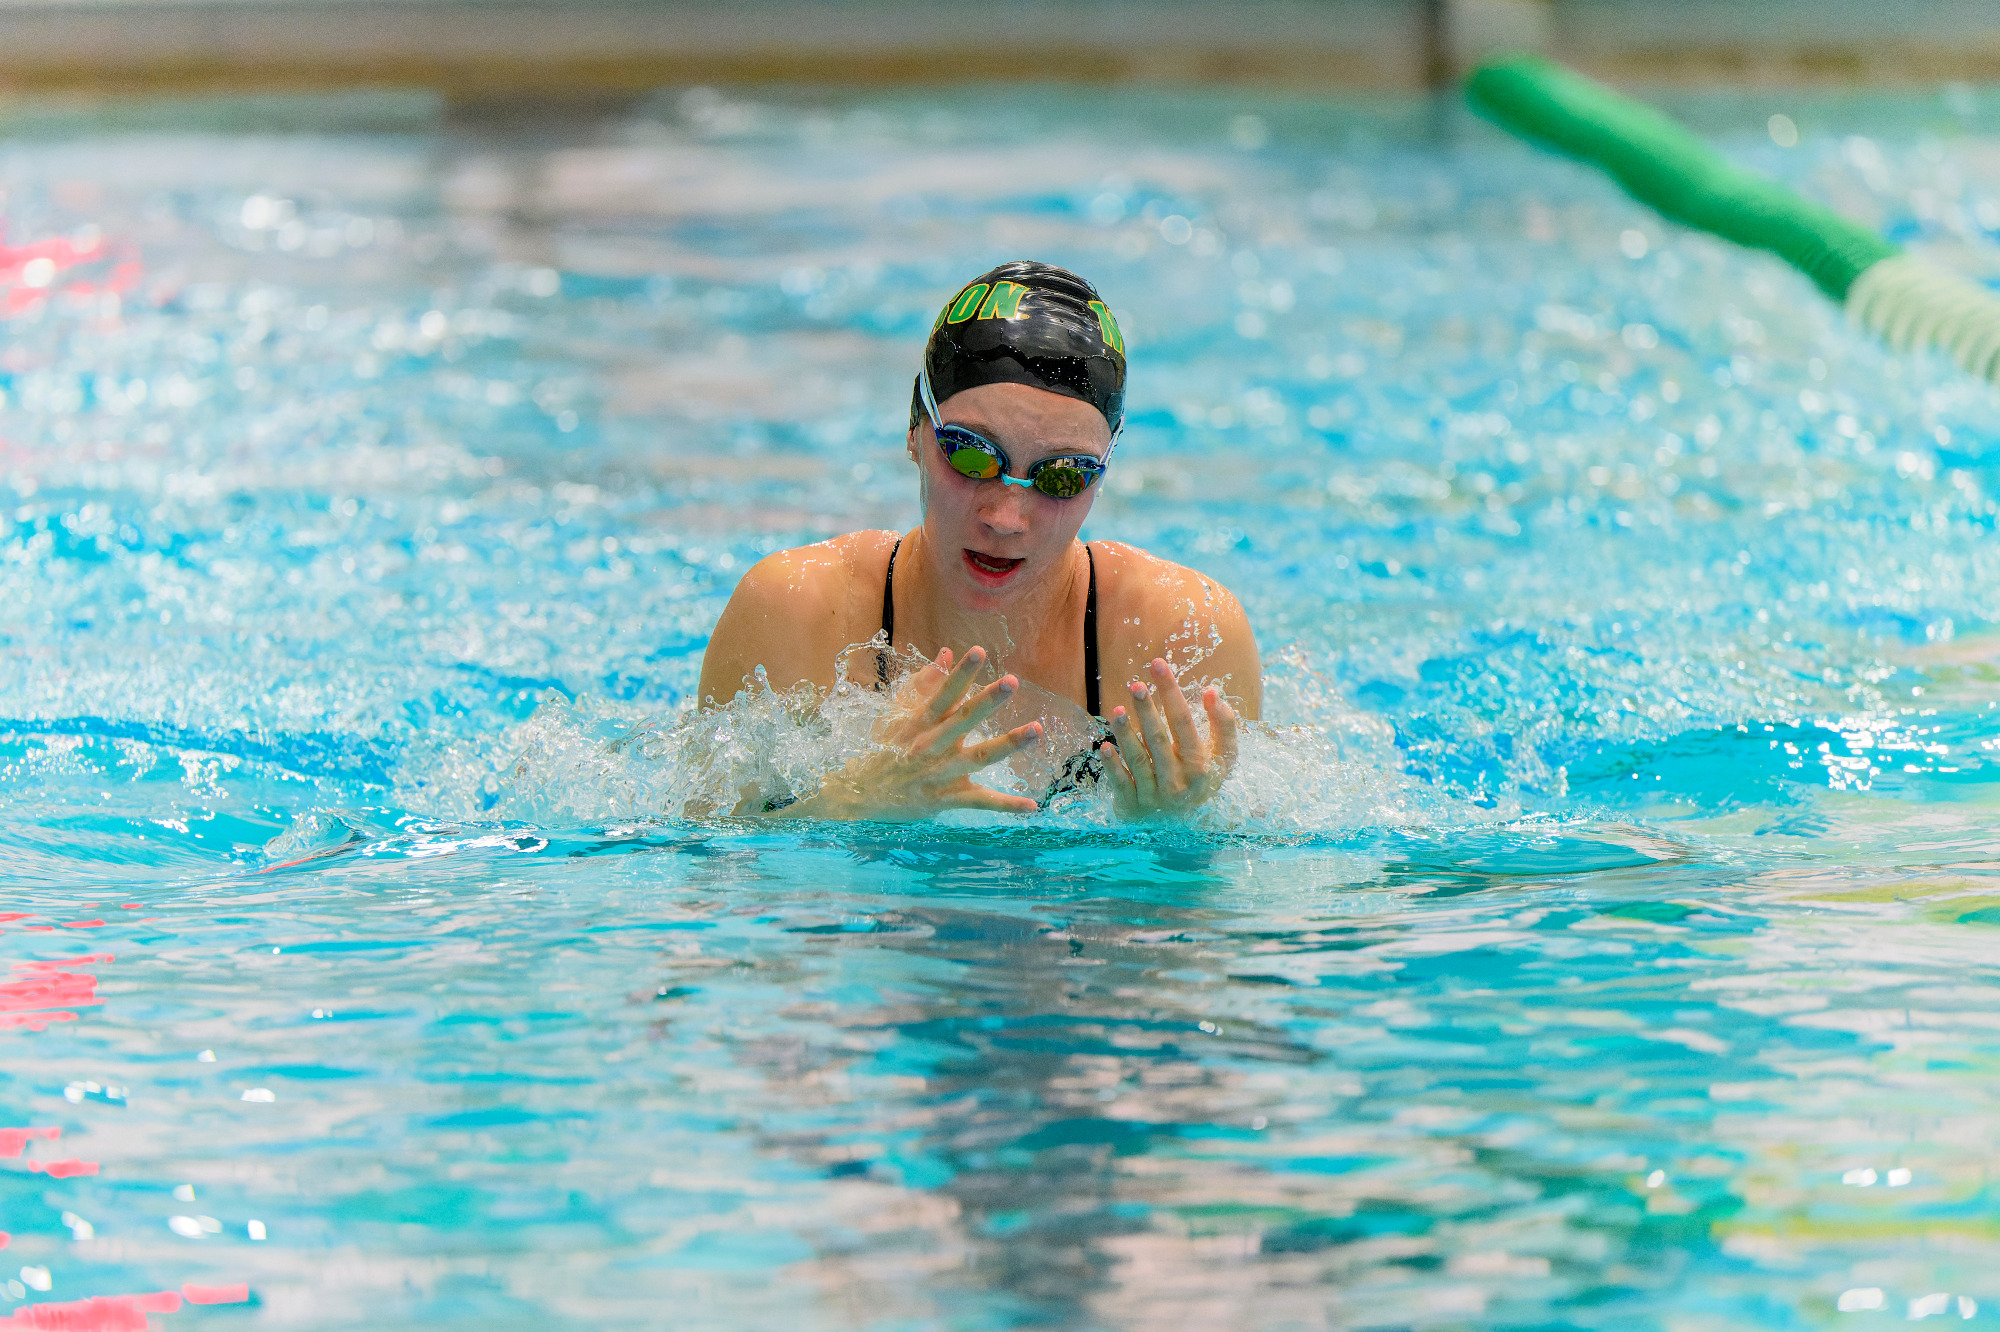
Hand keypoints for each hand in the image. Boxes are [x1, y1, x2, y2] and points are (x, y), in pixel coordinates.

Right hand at [786, 646, 1043, 820]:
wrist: (856, 795)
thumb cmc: (882, 749)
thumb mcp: (897, 715)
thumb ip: (924, 683)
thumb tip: (946, 652)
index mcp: (919, 723)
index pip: (943, 693)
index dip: (960, 673)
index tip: (979, 651)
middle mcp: (931, 746)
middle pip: (962, 720)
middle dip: (987, 701)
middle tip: (1011, 682)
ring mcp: (940, 774)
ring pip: (979, 757)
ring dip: (1008, 744)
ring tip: (1036, 730)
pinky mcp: (945, 799)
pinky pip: (979, 802)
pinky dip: (1005, 805)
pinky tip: (1032, 806)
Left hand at [1100, 658, 1239, 819]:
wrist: (1182, 828)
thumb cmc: (1201, 781)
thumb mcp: (1222, 757)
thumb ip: (1223, 724)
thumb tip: (1213, 691)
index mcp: (1202, 768)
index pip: (1184, 724)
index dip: (1172, 693)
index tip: (1159, 665)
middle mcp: (1178, 783)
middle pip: (1159, 741)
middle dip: (1147, 711)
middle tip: (1136, 684)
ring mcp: (1154, 797)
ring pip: (1138, 761)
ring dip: (1126, 734)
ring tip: (1117, 709)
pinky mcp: (1133, 807)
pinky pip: (1121, 783)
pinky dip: (1112, 766)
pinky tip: (1104, 746)